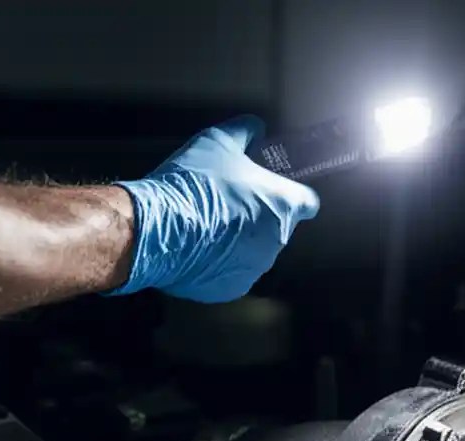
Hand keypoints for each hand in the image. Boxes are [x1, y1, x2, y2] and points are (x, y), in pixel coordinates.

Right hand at [109, 116, 319, 302]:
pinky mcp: (232, 288)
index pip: (308, 201)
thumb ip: (245, 132)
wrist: (156, 228)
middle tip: (226, 201)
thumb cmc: (192, 185)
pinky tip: (196, 245)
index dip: (293, 194)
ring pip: (254, 250)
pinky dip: (218, 261)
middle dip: (257, 215)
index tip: (277, 190)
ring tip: (206, 223)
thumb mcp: (218, 141)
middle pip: (276, 226)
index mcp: (283, 205)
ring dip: (238, 239)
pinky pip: (231, 272)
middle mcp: (277, 240)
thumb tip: (256, 127)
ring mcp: (256, 267)